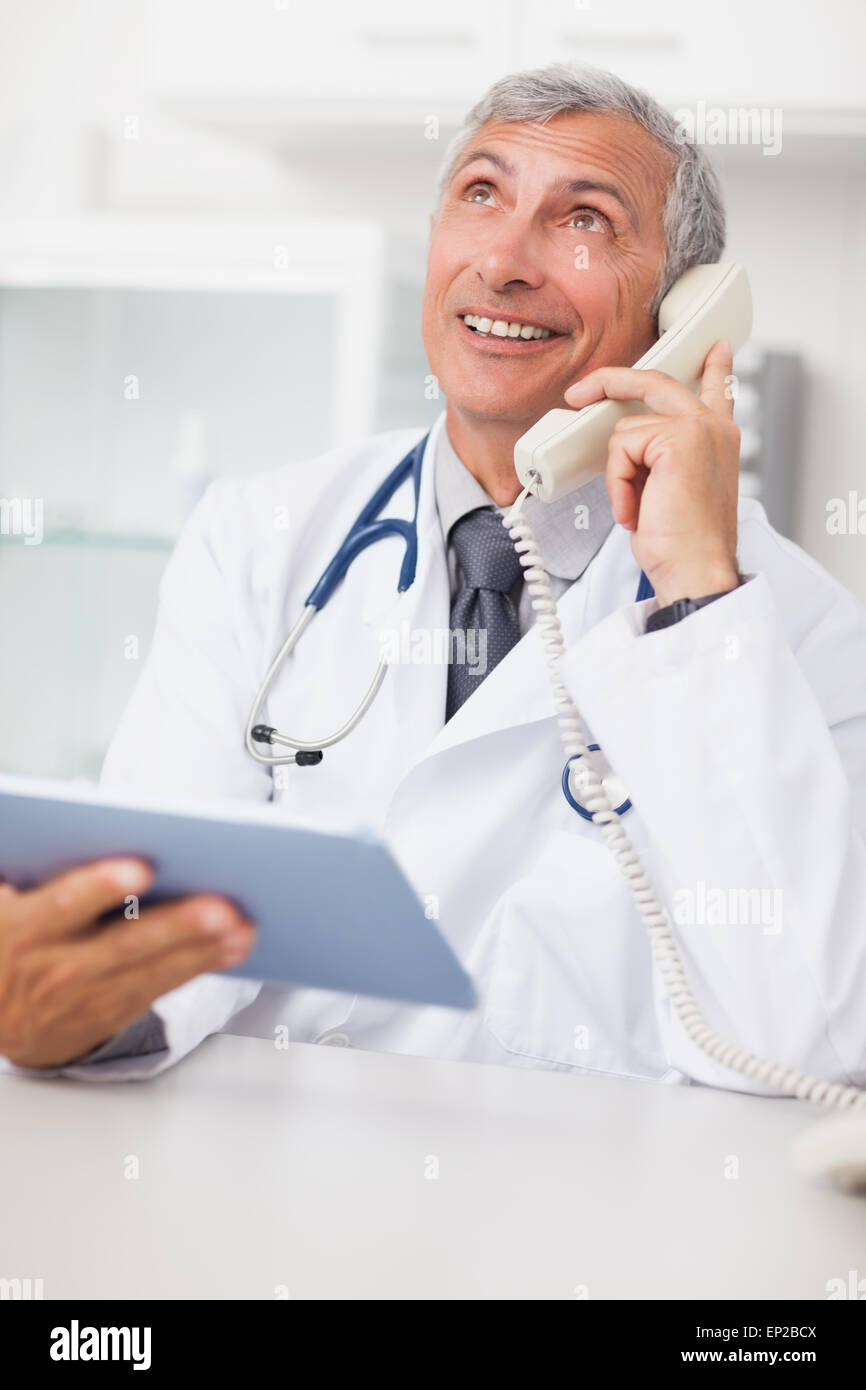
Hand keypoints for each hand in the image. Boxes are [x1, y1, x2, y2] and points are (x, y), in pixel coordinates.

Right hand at [0, 859, 254, 1067]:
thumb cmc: (13, 940)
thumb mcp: (3, 906)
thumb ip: (39, 874)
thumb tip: (79, 822)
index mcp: (24, 927)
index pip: (62, 906)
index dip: (99, 888)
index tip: (140, 868)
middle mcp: (56, 965)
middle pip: (123, 944)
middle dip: (176, 926)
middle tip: (220, 907)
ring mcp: (86, 994)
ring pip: (151, 971)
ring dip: (202, 949)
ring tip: (241, 927)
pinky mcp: (110, 1014)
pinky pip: (161, 988)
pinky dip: (200, 966)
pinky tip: (232, 947)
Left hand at [564, 340, 741, 606]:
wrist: (694, 571)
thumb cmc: (683, 545)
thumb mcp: (670, 492)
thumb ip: (660, 459)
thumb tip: (627, 443)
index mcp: (718, 440)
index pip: (718, 391)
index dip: (715, 367)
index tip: (716, 348)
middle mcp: (713, 428)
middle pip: (655, 382)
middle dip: (610, 382)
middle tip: (581, 393)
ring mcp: (698, 428)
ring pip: (625, 431)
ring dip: (619, 475)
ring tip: (639, 508)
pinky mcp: (679, 439)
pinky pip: (621, 448)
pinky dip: (618, 483)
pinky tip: (638, 509)